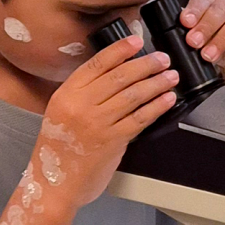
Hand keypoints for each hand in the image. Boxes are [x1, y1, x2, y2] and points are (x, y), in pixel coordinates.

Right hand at [35, 36, 179, 206]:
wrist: (53, 184)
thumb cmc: (59, 149)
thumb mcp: (61, 113)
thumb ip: (84, 94)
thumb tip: (116, 73)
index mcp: (66, 94)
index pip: (97, 63)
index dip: (120, 50)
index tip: (137, 41)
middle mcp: (80, 105)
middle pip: (119, 76)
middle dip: (146, 65)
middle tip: (163, 59)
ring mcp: (97, 123)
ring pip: (133, 95)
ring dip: (156, 83)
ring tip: (171, 76)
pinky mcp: (112, 140)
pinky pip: (141, 118)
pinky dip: (157, 106)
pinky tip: (168, 99)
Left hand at [181, 0, 224, 78]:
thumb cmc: (213, 34)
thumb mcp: (197, 28)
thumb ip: (188, 31)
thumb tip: (174, 39)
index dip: (194, 10)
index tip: (186, 22)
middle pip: (221, 10)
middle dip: (206, 27)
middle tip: (193, 42)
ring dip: (221, 41)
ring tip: (208, 56)